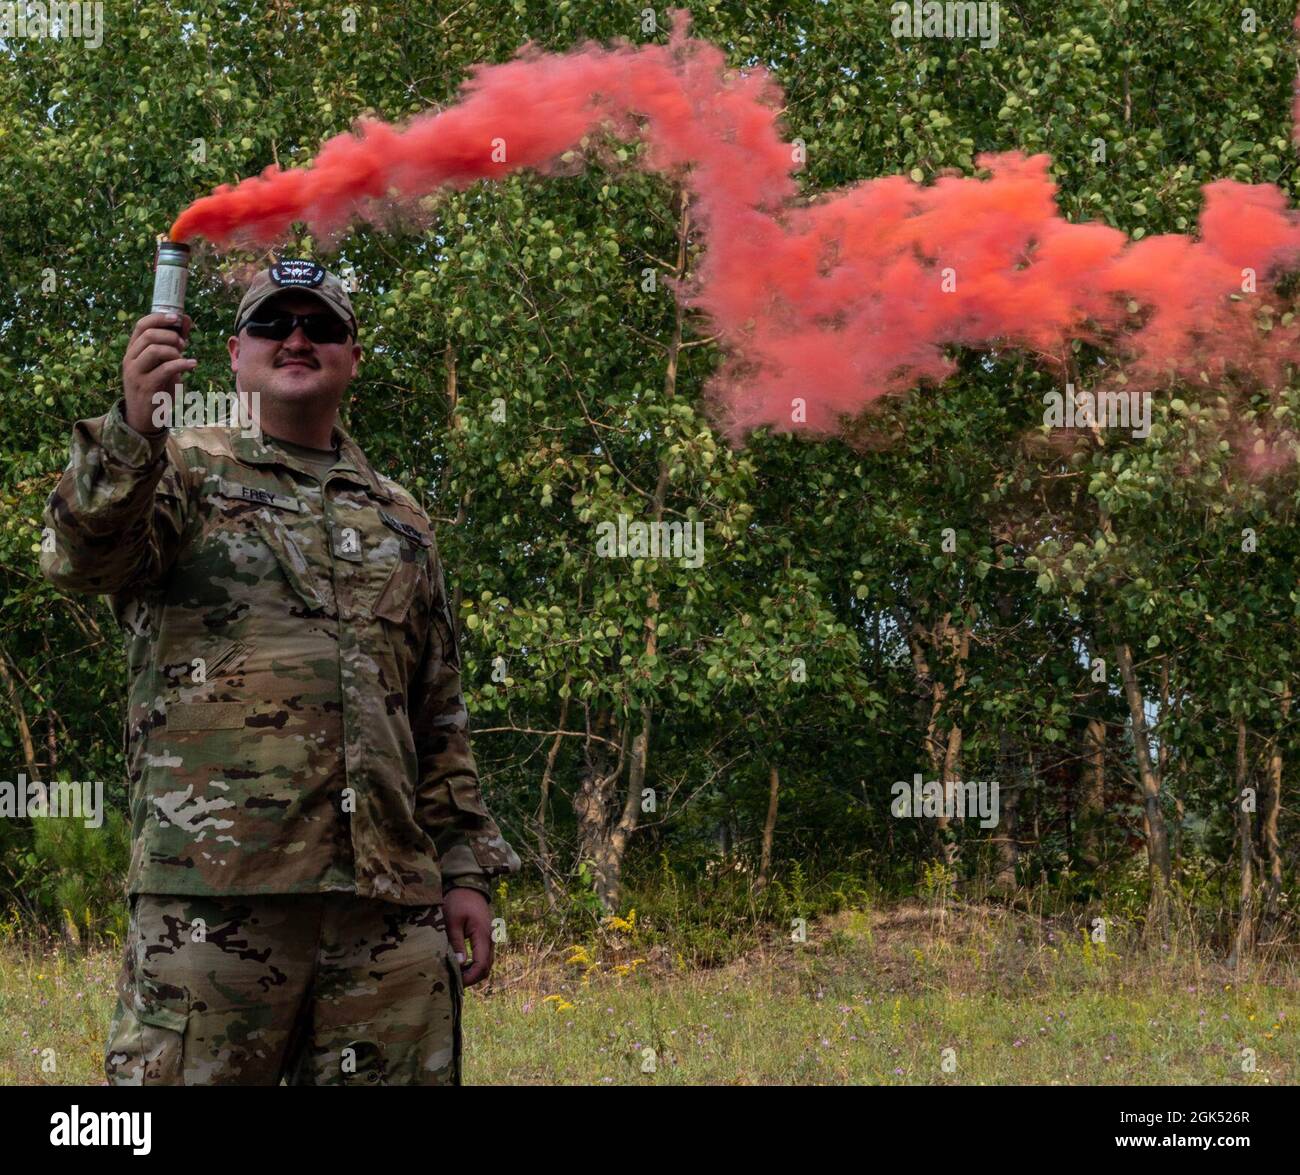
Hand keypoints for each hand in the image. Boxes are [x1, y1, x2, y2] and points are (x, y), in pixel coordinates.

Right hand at [122, 312, 195, 435]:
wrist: (144, 417)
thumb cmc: (156, 387)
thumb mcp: (164, 363)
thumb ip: (173, 342)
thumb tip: (186, 319)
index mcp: (133, 350)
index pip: (141, 325)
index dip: (159, 317)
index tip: (177, 317)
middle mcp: (130, 359)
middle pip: (148, 335)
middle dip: (170, 335)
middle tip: (184, 344)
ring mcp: (136, 373)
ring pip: (154, 350)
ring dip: (174, 350)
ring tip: (184, 356)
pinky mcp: (146, 387)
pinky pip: (164, 369)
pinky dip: (182, 364)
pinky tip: (193, 364)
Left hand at [443, 886, 494, 986]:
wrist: (469, 886)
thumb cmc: (458, 902)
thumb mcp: (452, 922)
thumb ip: (456, 943)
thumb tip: (459, 964)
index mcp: (483, 935)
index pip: (481, 965)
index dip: (469, 978)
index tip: (455, 983)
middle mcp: (490, 939)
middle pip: (486, 967)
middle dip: (471, 978)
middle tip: (453, 982)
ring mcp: (490, 938)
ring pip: (486, 963)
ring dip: (473, 972)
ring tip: (456, 975)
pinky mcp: (486, 937)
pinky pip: (484, 956)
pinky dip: (475, 964)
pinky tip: (461, 965)